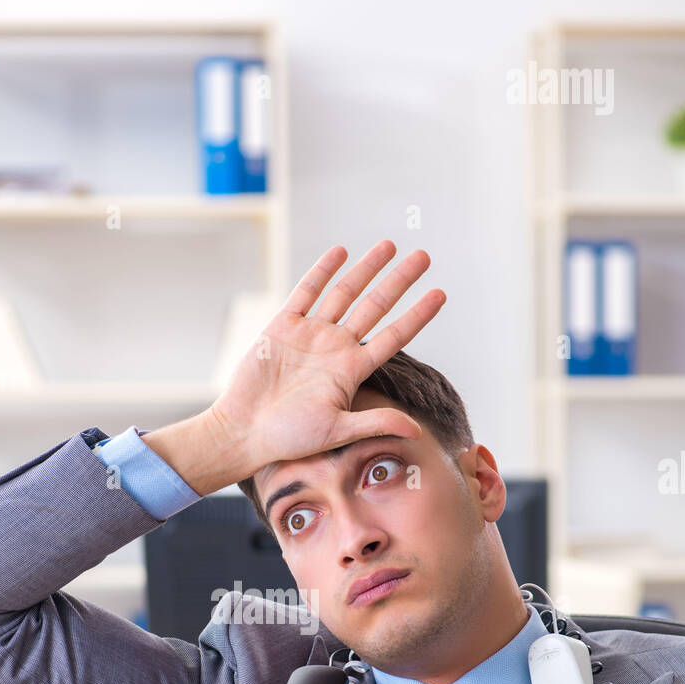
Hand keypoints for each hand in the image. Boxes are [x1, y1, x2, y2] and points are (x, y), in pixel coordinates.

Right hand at [209, 240, 444, 474]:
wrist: (244, 432)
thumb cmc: (288, 438)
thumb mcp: (336, 430)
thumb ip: (375, 423)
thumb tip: (416, 431)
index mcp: (350, 370)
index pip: (393, 337)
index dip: (417, 315)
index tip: (440, 294)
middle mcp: (334, 348)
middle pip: (375, 306)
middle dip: (399, 281)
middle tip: (424, 257)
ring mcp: (309, 334)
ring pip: (344, 293)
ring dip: (366, 268)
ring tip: (390, 245)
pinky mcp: (282, 326)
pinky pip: (306, 292)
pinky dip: (323, 271)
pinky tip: (341, 252)